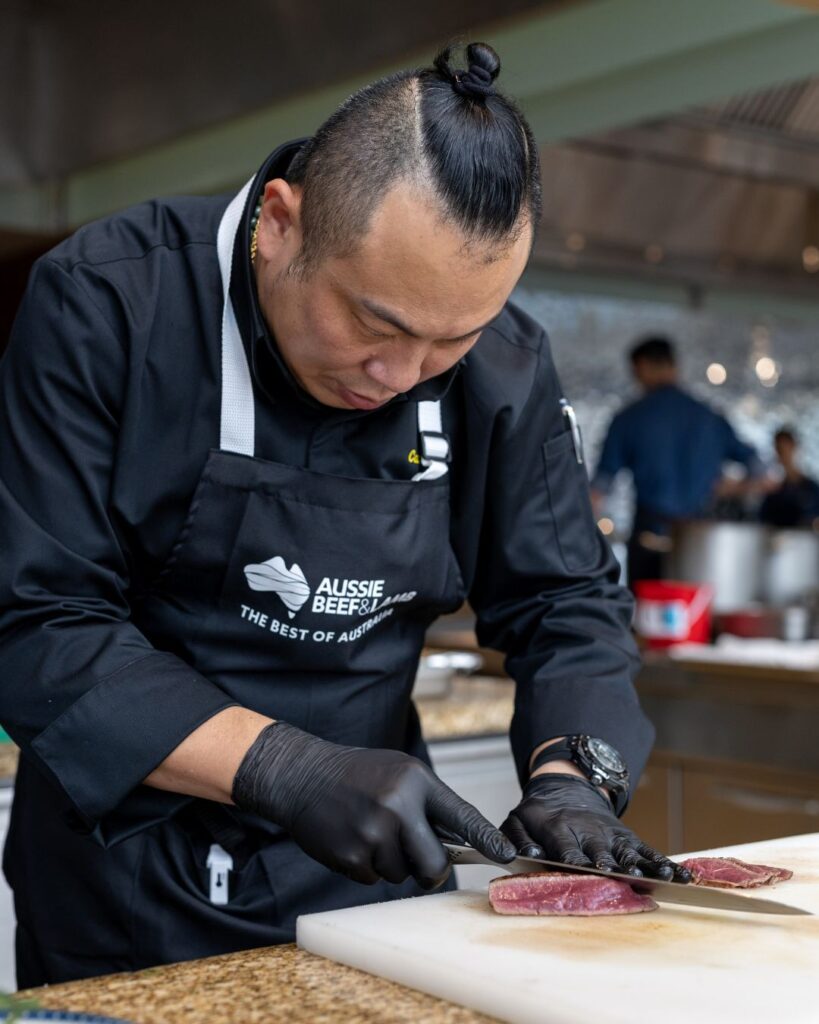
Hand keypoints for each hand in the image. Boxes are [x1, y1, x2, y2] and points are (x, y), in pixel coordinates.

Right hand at [232, 722, 515, 888]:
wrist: (303, 775)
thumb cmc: (358, 774)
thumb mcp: (400, 772)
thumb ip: (429, 803)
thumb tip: (461, 843)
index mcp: (415, 781)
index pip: (462, 816)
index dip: (487, 840)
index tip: (508, 856)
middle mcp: (397, 806)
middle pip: (434, 863)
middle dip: (430, 868)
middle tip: (419, 858)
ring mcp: (373, 833)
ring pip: (403, 874)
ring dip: (392, 862)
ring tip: (371, 831)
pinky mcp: (351, 856)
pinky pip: (375, 878)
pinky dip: (368, 866)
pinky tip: (354, 839)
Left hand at [501, 773, 690, 881]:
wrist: (565, 788)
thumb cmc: (539, 814)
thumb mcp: (516, 821)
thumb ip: (514, 838)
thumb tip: (519, 855)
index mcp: (559, 828)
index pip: (567, 848)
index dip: (576, 861)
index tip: (586, 872)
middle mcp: (588, 831)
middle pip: (601, 851)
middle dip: (611, 865)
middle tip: (621, 876)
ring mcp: (611, 834)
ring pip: (629, 851)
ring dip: (644, 865)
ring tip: (660, 878)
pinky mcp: (627, 837)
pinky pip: (647, 851)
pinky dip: (663, 864)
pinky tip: (679, 877)